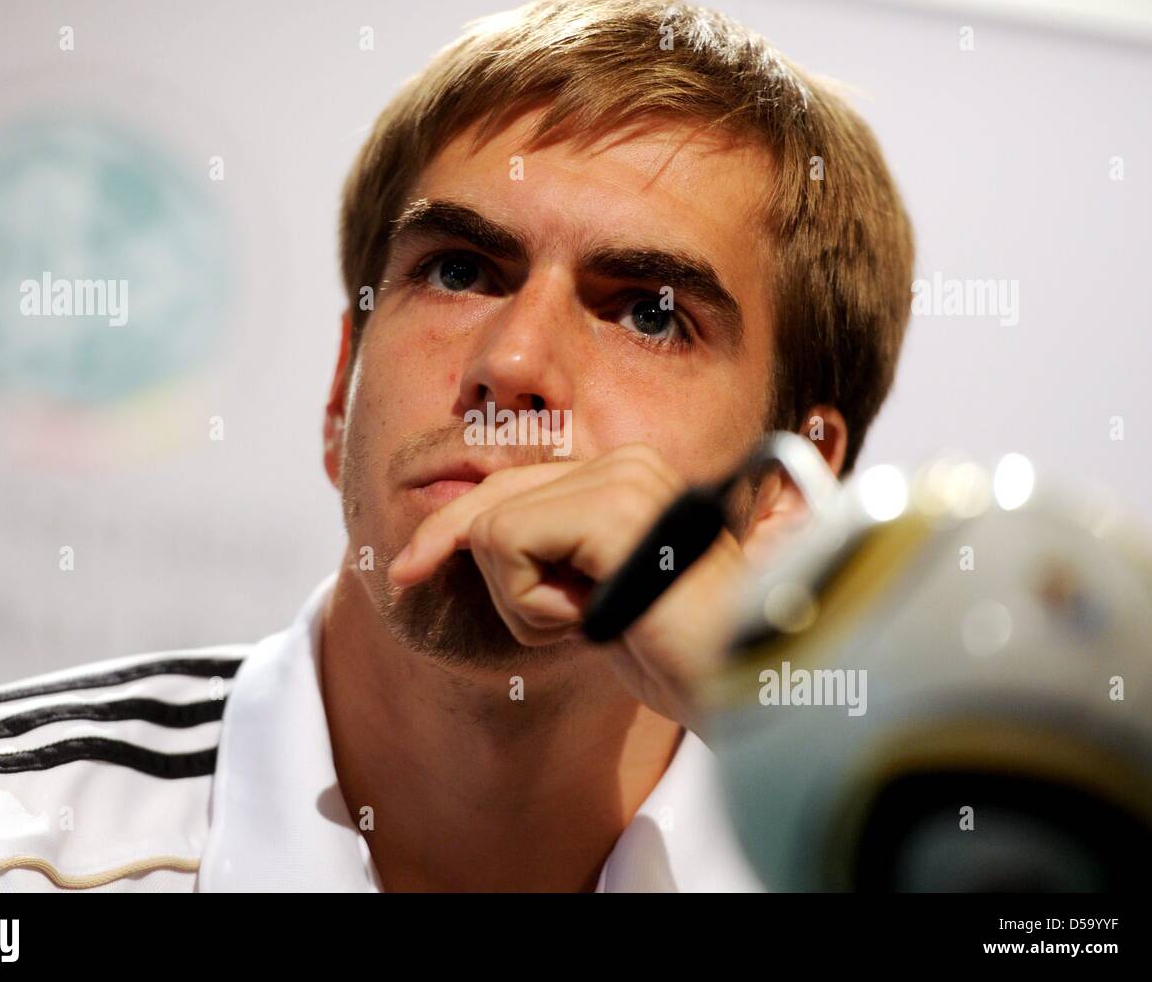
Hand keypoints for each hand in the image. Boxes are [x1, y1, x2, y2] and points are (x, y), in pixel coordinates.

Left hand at [387, 443, 744, 737]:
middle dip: (447, 542)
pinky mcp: (613, 512)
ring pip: (495, 525)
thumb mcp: (599, 599)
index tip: (406, 565)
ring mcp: (625, 481)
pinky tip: (588, 620)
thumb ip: (552, 556)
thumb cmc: (680, 654)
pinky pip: (509, 543)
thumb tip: (470, 535)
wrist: (747, 689)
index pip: (514, 483)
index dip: (454, 525)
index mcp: (631, 474)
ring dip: (522, 600)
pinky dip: (532, 603)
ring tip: (585, 622)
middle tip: (404, 573)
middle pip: (493, 495)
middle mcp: (629, 462)